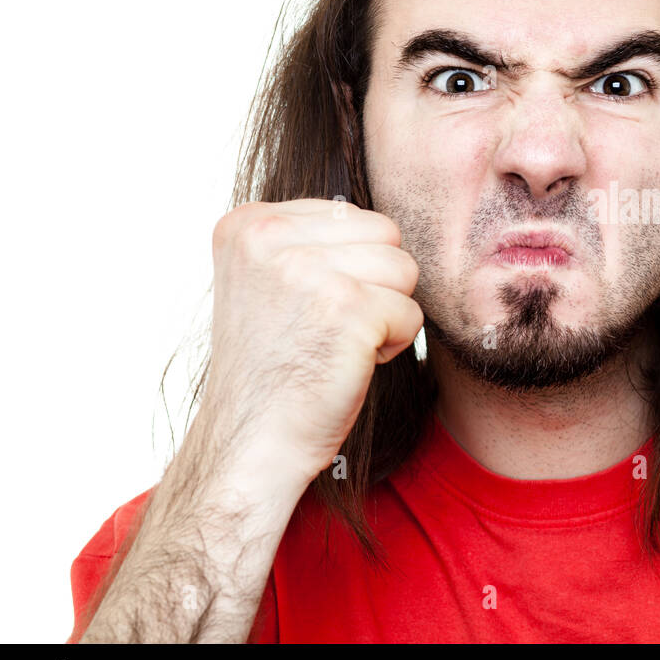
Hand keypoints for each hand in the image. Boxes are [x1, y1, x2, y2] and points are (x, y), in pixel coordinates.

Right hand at [199, 198, 423, 486]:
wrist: (253, 443)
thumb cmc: (275, 368)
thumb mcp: (270, 280)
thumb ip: (309, 238)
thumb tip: (382, 219)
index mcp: (248, 222)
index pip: (353, 216)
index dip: (349, 268)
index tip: (305, 310)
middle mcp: (268, 236)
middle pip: (386, 233)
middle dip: (377, 284)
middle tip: (329, 329)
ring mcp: (307, 269)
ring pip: (405, 269)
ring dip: (388, 313)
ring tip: (339, 344)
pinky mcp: (347, 307)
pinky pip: (412, 312)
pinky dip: (395, 345)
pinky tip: (350, 364)